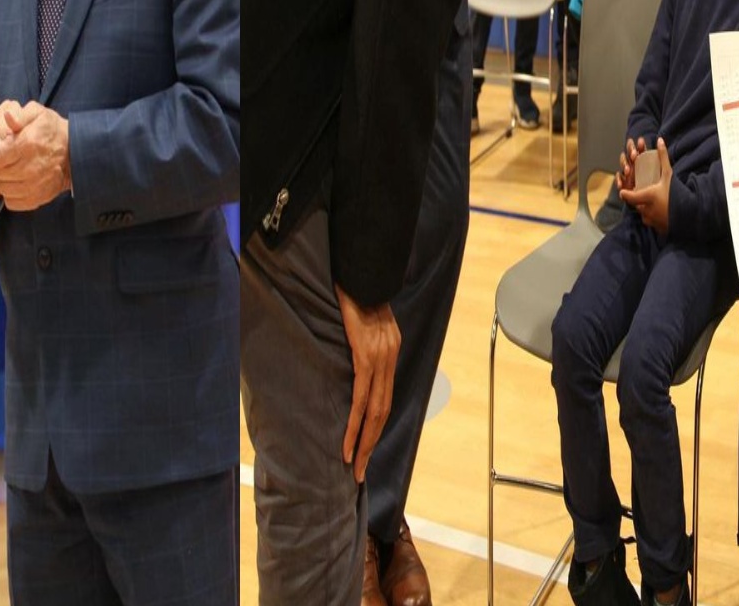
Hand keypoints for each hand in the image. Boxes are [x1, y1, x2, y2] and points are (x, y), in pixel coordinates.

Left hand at [0, 102, 71, 212]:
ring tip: (12, 171)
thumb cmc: (53, 131)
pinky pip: (12, 202)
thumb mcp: (38, 115)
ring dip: (4, 181)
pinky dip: (11, 194)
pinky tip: (17, 183)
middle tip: (4, 161)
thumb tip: (6, 116)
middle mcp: (30, 168)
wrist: (75, 154)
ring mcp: (34, 186)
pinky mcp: (37, 199)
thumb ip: (19, 115)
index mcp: (26, 145)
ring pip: (4, 188)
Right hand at [335, 285, 398, 483]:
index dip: (376, 428)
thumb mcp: (362, 317)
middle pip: (384, 412)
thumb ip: (361, 338)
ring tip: (353, 466)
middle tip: (360, 472)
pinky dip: (356, 423)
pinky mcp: (366, 353)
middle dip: (371, 445)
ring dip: (364, 442)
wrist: (359, 265)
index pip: (385, 399)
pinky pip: (362, 395)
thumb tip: (349, 354)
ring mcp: (380, 356)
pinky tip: (348, 442)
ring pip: (375, 410)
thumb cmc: (353, 287)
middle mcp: (390, 356)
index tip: (366, 450)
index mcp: (389, 350)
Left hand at [618, 137, 672, 232]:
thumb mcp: (669, 174)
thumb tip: (659, 140)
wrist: (692, 215)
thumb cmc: (678, 193)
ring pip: (643, 213)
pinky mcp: (658, 228)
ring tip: (657, 202)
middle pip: (636, 204)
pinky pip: (652, 221)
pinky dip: (654, 217)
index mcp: (645, 197)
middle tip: (646, 194)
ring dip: (647, 208)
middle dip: (639, 200)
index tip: (627, 189)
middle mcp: (645, 210)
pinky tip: (663, 212)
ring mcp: (651, 221)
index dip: (626, 192)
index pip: (626, 196)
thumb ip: (663, 158)